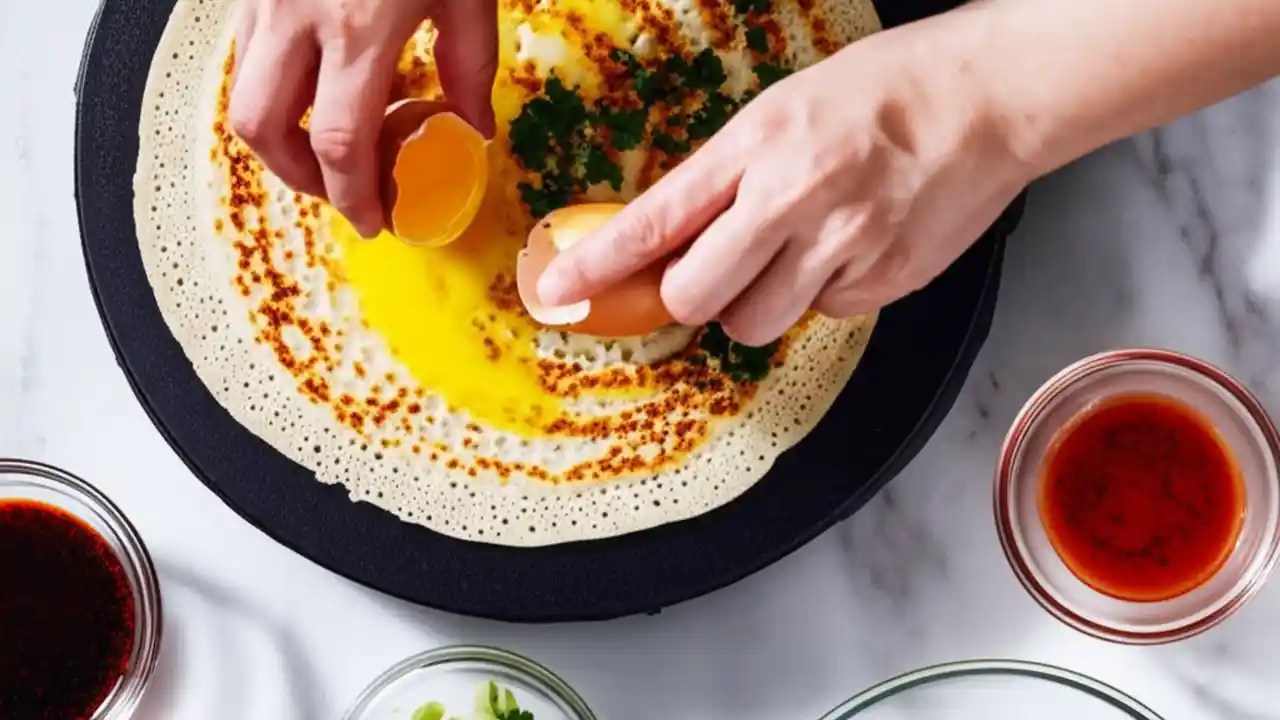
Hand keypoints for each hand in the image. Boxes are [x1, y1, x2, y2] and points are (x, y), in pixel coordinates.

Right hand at [229, 0, 497, 237]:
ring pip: (242, 91)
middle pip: (263, 128)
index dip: (352, 196)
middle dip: (298, 176)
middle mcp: (294, 17)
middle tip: (339, 192)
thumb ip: (471, 60)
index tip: (373, 221)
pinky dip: (269, 89)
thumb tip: (472, 128)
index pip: (339, 142)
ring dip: (278, 135)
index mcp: (358, 28)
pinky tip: (313, 91)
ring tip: (325, 149)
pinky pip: (245, 54)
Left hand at [536, 15, 1031, 345]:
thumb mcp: (784, 111)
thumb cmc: (884, 92)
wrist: (990, 96)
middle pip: (694, 296)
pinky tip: (850, 248)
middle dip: (688, 297)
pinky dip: (822, 294)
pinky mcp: (886, 282)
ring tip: (793, 255)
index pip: (653, 221)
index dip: (596, 266)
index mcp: (756, 145)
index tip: (559, 291)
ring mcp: (843, 246)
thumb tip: (673, 239)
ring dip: (754, 303)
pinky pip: (823, 315)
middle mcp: (792, 200)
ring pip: (755, 323)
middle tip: (708, 275)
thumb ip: (727, 177)